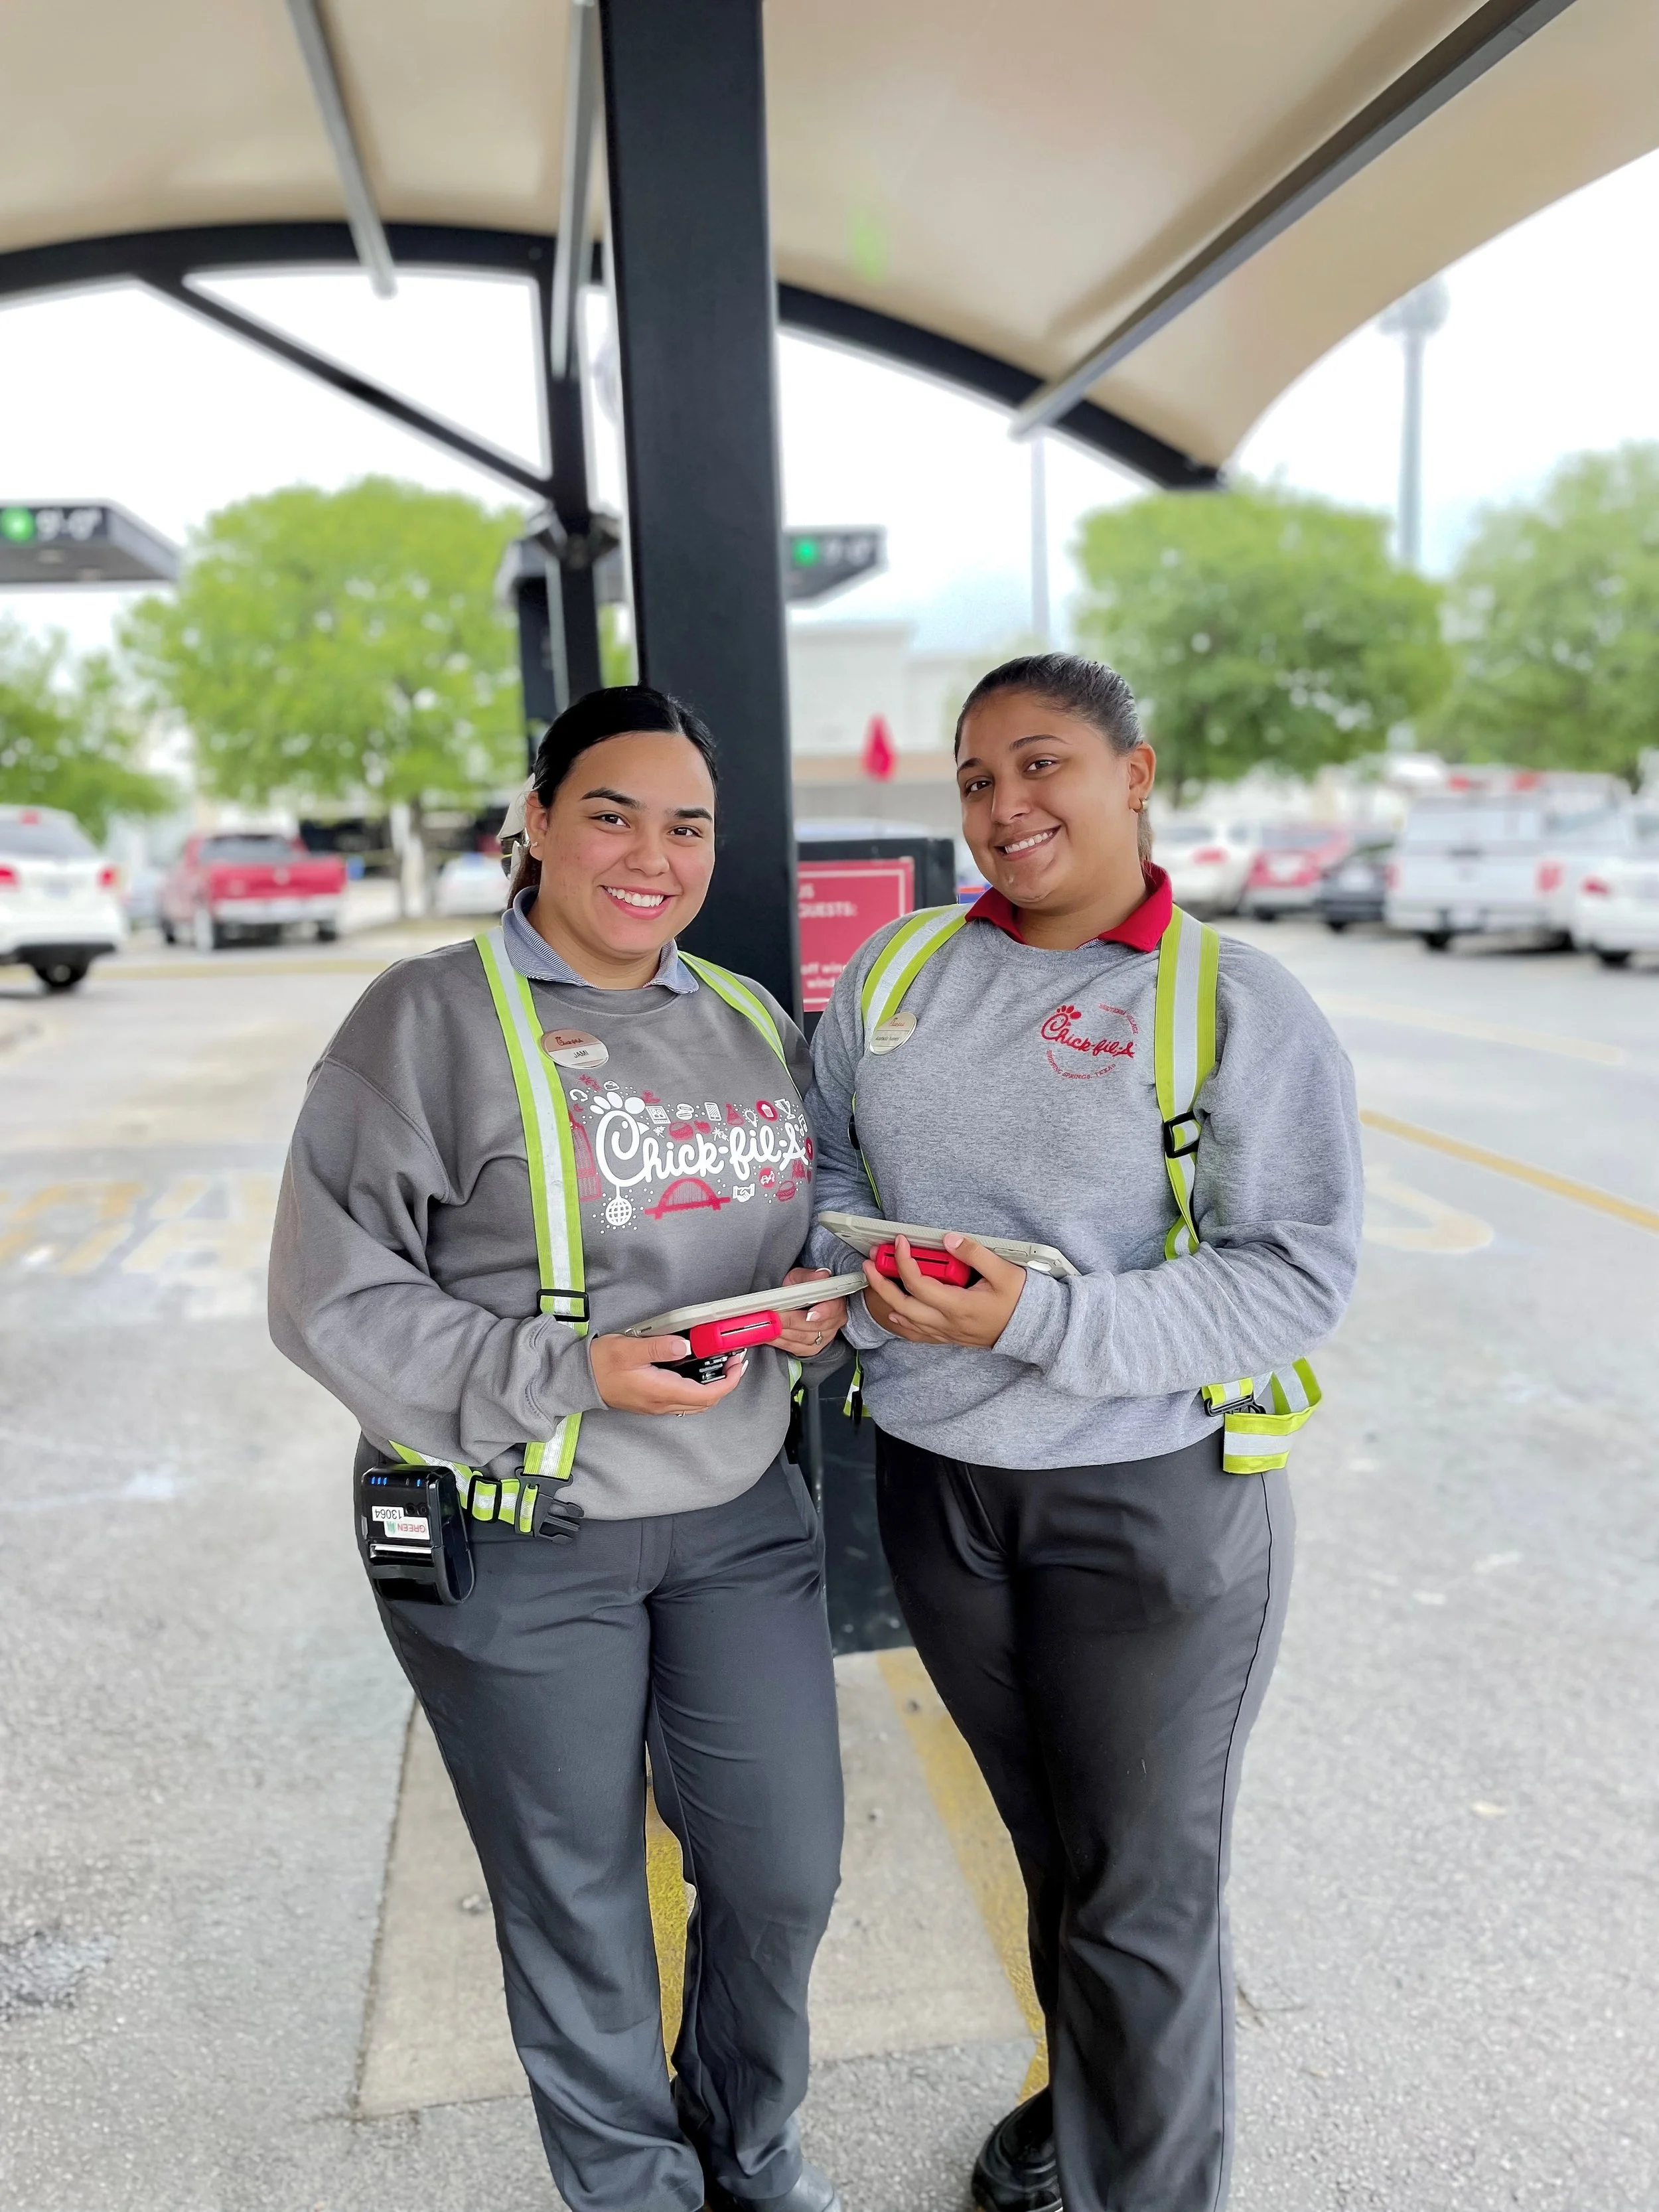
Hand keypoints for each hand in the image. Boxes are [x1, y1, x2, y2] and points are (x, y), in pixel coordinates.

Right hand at [588, 1334, 746, 1414]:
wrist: (579, 1379)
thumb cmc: (601, 1363)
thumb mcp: (628, 1348)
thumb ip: (658, 1347)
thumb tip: (685, 1346)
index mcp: (661, 1391)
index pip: (706, 1395)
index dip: (727, 1382)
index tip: (737, 1365)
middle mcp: (662, 1404)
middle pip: (705, 1402)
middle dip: (725, 1384)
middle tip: (733, 1361)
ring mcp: (656, 1406)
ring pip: (695, 1403)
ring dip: (713, 1387)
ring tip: (720, 1365)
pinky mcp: (652, 1402)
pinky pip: (683, 1401)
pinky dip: (698, 1388)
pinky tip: (697, 1371)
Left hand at [774, 1267, 849, 1357]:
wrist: (798, 1301)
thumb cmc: (802, 1289)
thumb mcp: (803, 1276)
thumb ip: (810, 1276)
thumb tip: (821, 1275)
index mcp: (836, 1301)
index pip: (833, 1309)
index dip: (823, 1312)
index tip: (809, 1314)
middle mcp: (834, 1322)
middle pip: (814, 1326)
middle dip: (791, 1321)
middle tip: (774, 1315)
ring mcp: (824, 1337)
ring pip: (803, 1338)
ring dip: (783, 1331)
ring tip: (767, 1324)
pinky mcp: (811, 1348)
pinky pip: (796, 1348)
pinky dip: (780, 1341)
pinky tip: (769, 1334)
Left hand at [861, 1233, 1025, 1350]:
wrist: (1034, 1329)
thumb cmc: (1021, 1301)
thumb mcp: (1003, 1272)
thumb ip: (975, 1254)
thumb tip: (950, 1239)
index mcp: (958, 1306)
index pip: (919, 1283)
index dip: (904, 1260)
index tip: (900, 1242)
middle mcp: (947, 1323)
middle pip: (902, 1306)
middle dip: (881, 1284)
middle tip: (870, 1263)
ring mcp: (947, 1333)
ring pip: (906, 1322)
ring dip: (887, 1300)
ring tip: (876, 1282)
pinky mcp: (950, 1337)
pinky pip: (918, 1334)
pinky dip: (902, 1322)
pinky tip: (895, 1312)